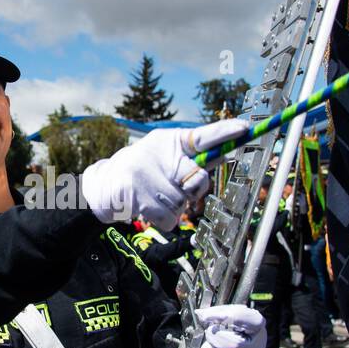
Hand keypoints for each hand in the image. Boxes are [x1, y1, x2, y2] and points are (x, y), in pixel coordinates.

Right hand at [81, 118, 249, 231]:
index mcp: (170, 141)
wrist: (103, 186)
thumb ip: (191, 160)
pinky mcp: (137, 195)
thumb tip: (220, 161)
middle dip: (192, 192)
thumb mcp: (164, 159)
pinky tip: (147, 208)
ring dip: (173, 208)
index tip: (245, 128)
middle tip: (174, 189)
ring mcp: (146, 174)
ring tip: (154, 198)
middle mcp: (160, 153)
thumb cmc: (141, 173)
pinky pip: (169, 218)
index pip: (203, 135)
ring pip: (183, 203)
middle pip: (198, 179)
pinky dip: (162, 220)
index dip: (225, 132)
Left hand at [190, 304, 264, 347]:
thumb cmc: (238, 334)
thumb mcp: (234, 317)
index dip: (226, 316)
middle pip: (232, 345)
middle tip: (211, 333)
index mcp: (256, 329)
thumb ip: (219, 312)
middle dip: (213, 337)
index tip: (209, 316)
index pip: (249, 320)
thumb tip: (200, 315)